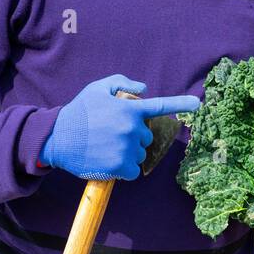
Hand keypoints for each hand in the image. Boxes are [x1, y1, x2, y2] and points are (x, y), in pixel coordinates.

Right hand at [41, 74, 199, 180]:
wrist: (57, 139)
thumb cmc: (78, 113)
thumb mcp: (96, 89)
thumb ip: (121, 83)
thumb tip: (144, 89)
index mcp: (130, 109)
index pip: (160, 106)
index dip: (181, 103)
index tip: (197, 103)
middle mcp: (132, 129)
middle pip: (145, 136)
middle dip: (133, 136)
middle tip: (110, 134)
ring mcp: (127, 149)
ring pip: (139, 154)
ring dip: (128, 152)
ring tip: (106, 147)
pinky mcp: (121, 167)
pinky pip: (133, 170)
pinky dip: (125, 169)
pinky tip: (108, 161)